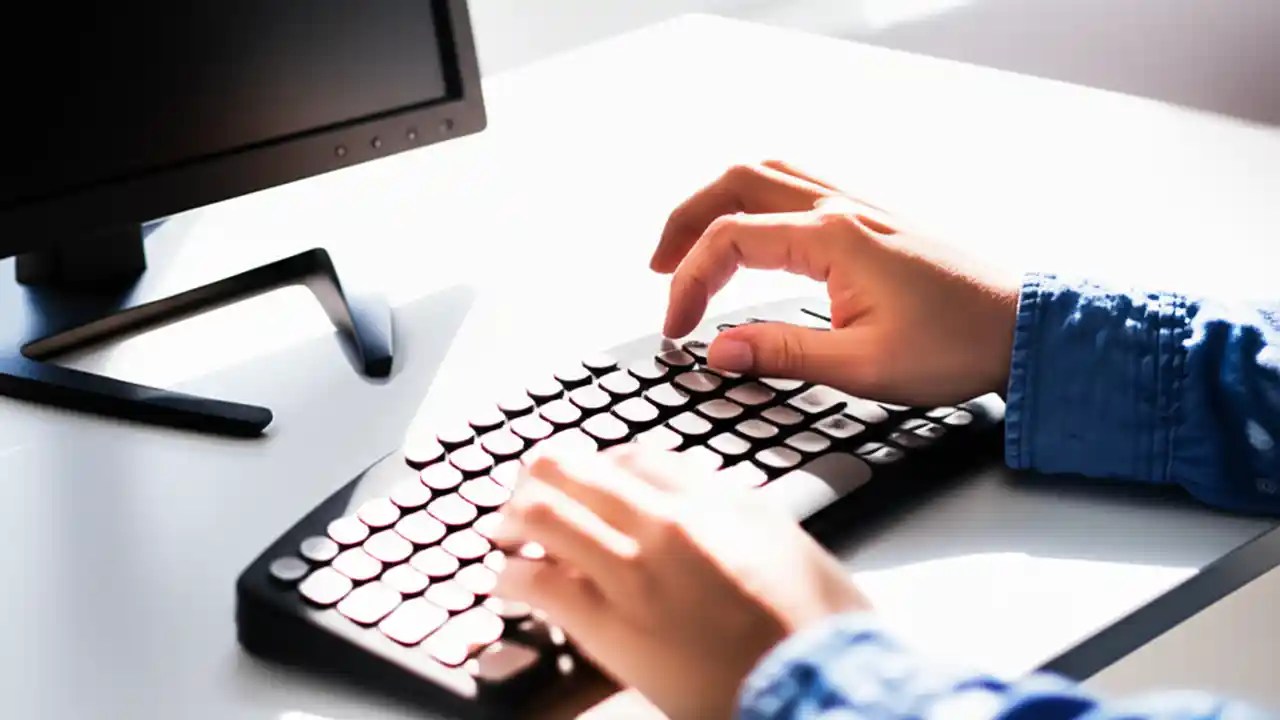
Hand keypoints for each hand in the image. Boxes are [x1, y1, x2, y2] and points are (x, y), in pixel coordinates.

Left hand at [492, 445, 869, 719]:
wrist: (815, 686)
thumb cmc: (816, 628)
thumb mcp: (790, 544)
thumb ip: (739, 516)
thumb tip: (709, 504)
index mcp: (715, 497)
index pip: (634, 456)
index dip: (598, 466)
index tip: (586, 479)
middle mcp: (668, 521)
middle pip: (575, 469)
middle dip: (539, 477)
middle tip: (525, 491)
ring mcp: (634, 569)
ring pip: (543, 514)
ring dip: (514, 520)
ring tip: (505, 533)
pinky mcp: (609, 624)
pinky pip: (537, 582)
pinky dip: (511, 577)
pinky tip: (509, 585)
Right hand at [652, 160, 1020, 405]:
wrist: (1023, 329)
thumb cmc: (956, 345)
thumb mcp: (862, 366)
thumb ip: (781, 353)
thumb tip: (717, 351)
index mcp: (832, 237)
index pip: (730, 239)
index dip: (689, 283)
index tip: (678, 331)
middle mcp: (841, 209)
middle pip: (737, 183)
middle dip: (686, 221)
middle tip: (659, 269)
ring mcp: (858, 208)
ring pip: (767, 175)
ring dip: (718, 203)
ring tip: (690, 247)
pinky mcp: (871, 221)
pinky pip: (796, 187)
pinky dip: (755, 202)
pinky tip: (751, 236)